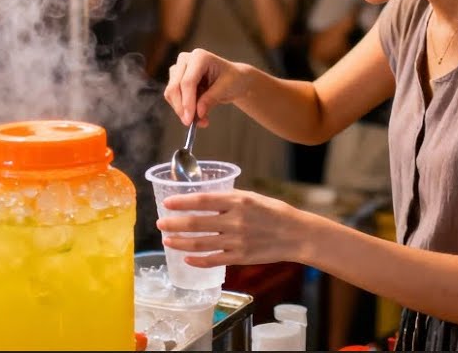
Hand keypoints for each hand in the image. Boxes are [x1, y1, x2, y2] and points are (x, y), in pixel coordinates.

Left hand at [156, 190, 306, 266]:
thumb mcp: (252, 197)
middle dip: (174, 223)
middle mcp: (235, 220)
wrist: (296, 234)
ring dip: (180, 243)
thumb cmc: (274, 212)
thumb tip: (204, 200)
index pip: (202, 200)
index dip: (182, 202)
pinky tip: (186, 259)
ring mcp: (237, 240)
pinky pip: (213, 260)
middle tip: (161, 223)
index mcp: (238, 201)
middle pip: (196, 223)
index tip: (167, 202)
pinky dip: (197, 260)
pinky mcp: (240, 257)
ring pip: (201, 243)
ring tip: (167, 241)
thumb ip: (229, 199)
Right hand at [163, 48, 252, 125]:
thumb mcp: (226, 89)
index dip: (187, 101)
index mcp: (199, 57)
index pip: (187, 81)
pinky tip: (197, 115)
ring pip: (171, 93)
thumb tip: (197, 113)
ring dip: (183, 110)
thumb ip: (210, 99)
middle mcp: (185, 60)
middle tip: (191, 124)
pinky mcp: (175, 79)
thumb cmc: (232, 79)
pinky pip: (173, 98)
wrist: (233, 79)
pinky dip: (183, 109)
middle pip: (175, 87)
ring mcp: (178, 69)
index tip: (190, 119)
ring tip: (202, 121)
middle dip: (182, 108)